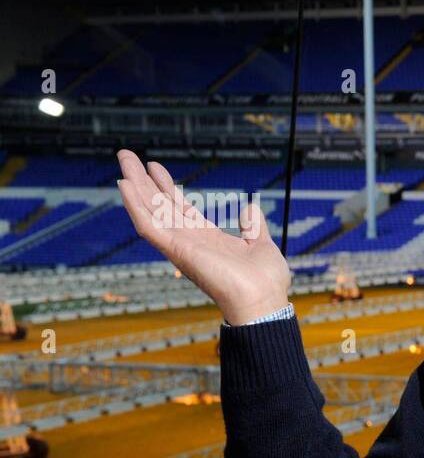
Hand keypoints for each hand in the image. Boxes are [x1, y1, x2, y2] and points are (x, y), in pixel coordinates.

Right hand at [115, 149, 290, 324]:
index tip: (155, 167)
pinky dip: (135, 207)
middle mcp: (190, 241)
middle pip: (160, 205)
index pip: (180, 208)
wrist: (265, 301)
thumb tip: (250, 208)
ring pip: (150, 211)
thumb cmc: (265, 282)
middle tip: (127, 156)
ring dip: (134, 186)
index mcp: (208, 238)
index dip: (167, 187)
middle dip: (143, 180)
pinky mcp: (177, 251)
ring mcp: (181, 246)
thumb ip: (253, 227)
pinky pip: (149, 227)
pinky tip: (125, 186)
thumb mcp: (260, 245)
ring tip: (123, 161)